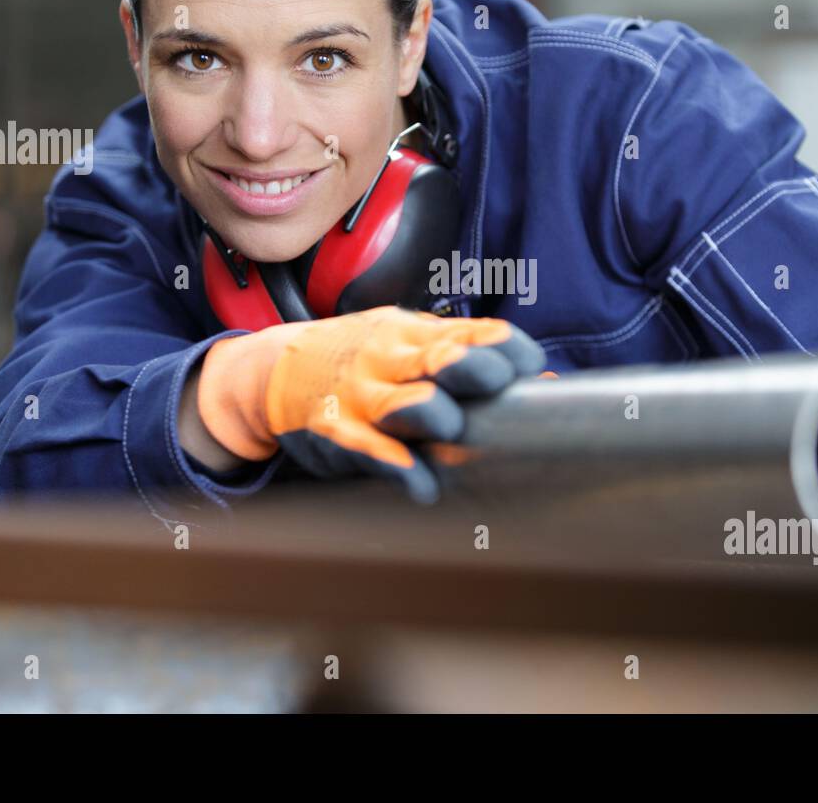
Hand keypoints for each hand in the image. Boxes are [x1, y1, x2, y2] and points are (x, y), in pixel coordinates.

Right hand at [195, 306, 545, 501]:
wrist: (273, 371)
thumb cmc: (358, 360)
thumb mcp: (405, 341)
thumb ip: (467, 358)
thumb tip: (544, 383)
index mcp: (413, 333)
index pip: (469, 334)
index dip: (506, 350)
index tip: (534, 368)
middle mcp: (388, 359)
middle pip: (439, 360)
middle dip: (474, 370)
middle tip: (502, 385)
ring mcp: (360, 395)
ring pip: (404, 404)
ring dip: (434, 416)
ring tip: (456, 432)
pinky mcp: (334, 431)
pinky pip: (366, 450)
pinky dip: (395, 466)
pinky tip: (420, 484)